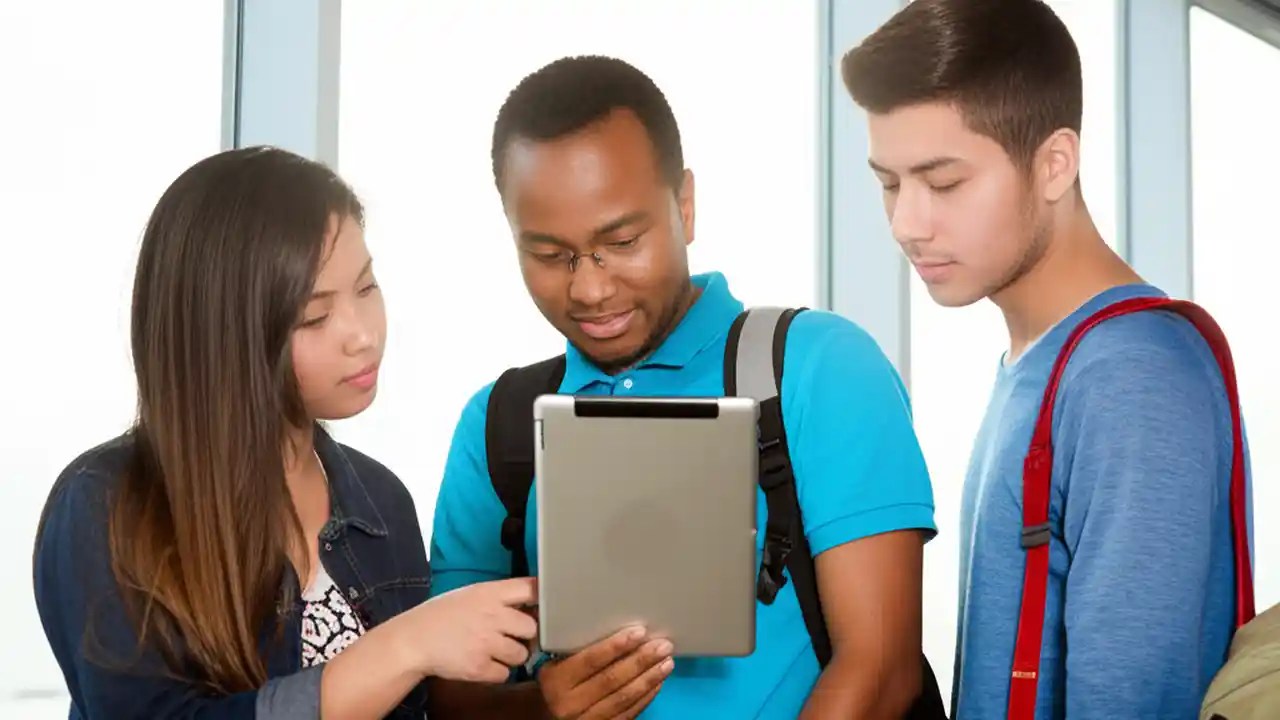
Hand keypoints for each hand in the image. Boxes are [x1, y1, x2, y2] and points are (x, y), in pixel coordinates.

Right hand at [406, 577, 538, 682]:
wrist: (413, 639)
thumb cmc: (441, 615)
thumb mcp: (470, 594)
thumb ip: (498, 597)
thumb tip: (531, 601)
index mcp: (489, 594)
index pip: (530, 589)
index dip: (540, 598)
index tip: (542, 605)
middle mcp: (491, 617)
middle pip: (532, 627)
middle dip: (525, 634)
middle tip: (513, 636)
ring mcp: (486, 643)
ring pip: (522, 654)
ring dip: (513, 655)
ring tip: (496, 651)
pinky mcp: (479, 668)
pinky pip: (505, 674)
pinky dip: (497, 672)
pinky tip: (485, 663)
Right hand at [538, 626, 674, 718]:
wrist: (544, 717)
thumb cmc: (555, 682)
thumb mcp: (554, 664)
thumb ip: (575, 648)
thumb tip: (615, 622)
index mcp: (556, 681)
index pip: (590, 661)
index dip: (616, 646)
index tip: (639, 632)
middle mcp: (569, 704)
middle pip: (611, 679)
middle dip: (641, 661)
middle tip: (663, 645)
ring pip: (623, 698)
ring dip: (649, 678)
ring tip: (666, 662)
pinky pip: (628, 714)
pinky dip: (645, 697)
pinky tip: (657, 682)